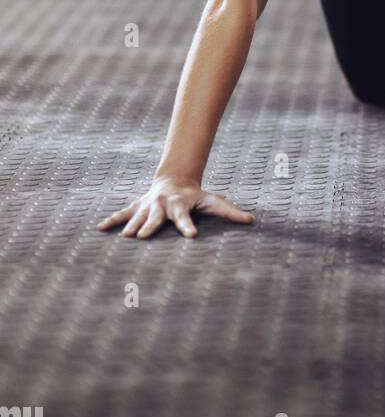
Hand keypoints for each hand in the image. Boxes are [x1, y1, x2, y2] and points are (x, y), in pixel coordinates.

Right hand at [96, 176, 254, 238]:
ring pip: (137, 216)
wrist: (176, 179)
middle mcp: (162, 205)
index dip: (187, 227)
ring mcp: (148, 205)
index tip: (191, 235)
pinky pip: (122, 213)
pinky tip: (99, 229)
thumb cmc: (197, 196)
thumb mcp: (214, 202)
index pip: (184, 218)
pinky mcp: (137, 206)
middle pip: (156, 217)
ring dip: (130, 225)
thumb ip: (231, 212)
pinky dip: (111, 220)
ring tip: (124, 236)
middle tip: (142, 237)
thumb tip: (252, 221)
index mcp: (181, 206)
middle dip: (149, 226)